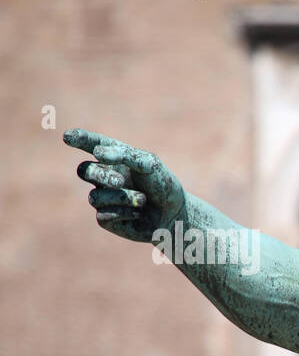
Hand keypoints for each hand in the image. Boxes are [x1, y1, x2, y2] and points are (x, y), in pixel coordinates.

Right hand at [65, 129, 184, 242]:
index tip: (68, 136)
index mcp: (113, 159)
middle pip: (84, 171)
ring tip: (142, 200)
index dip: (78, 139)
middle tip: (119, 182)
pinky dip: (123, 212)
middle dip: (101, 175)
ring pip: (95, 196)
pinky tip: (138, 213)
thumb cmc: (163, 186)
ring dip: (121, 198)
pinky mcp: (106, 219)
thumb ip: (126, 155)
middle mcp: (104, 177)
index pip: (90, 145)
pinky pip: (103, 215)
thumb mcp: (150, 165)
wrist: (174, 215)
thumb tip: (97, 153)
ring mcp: (103, 198)